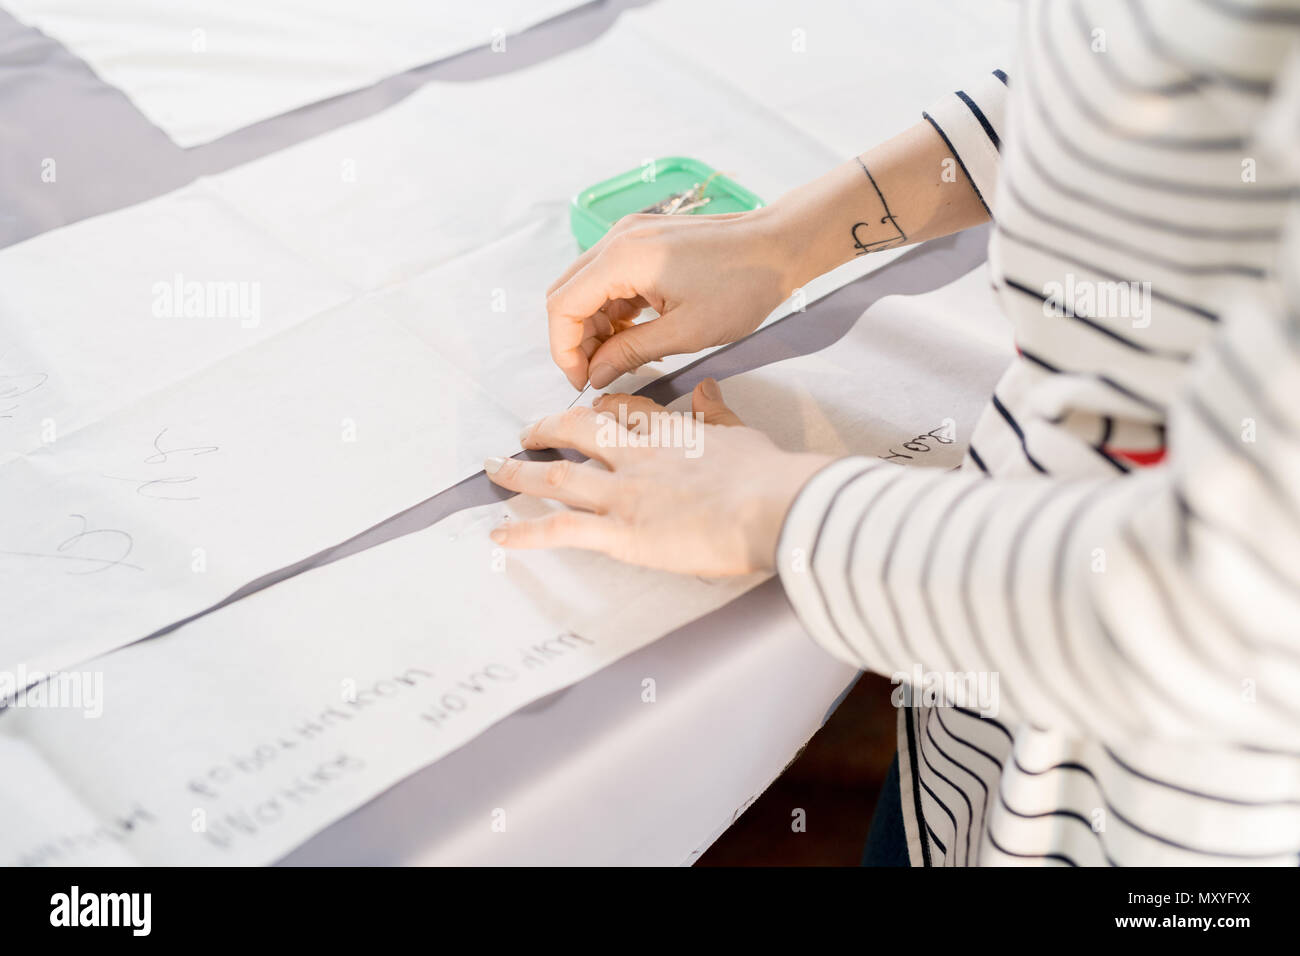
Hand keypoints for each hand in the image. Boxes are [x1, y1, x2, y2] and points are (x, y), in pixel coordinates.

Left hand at [483, 380, 831, 574]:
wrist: (773, 507)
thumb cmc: (768, 477)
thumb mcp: (743, 435)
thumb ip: (718, 415)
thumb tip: (706, 389)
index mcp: (669, 434)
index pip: (624, 411)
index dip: (600, 407)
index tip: (589, 406)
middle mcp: (637, 458)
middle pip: (577, 431)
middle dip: (546, 429)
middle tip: (525, 433)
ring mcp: (623, 494)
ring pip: (557, 476)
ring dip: (520, 472)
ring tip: (495, 470)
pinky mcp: (620, 533)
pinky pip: (561, 530)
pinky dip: (525, 532)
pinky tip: (499, 534)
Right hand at [546, 210, 794, 389]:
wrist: (779, 247)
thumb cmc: (741, 287)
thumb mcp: (685, 333)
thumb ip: (631, 353)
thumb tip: (596, 375)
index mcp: (623, 257)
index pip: (562, 305)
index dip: (564, 350)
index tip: (583, 381)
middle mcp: (618, 238)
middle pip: (567, 293)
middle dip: (576, 339)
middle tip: (600, 373)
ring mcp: (630, 236)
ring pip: (587, 287)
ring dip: (595, 326)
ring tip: (624, 358)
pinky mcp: (644, 240)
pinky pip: (611, 278)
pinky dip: (614, 309)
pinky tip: (637, 334)